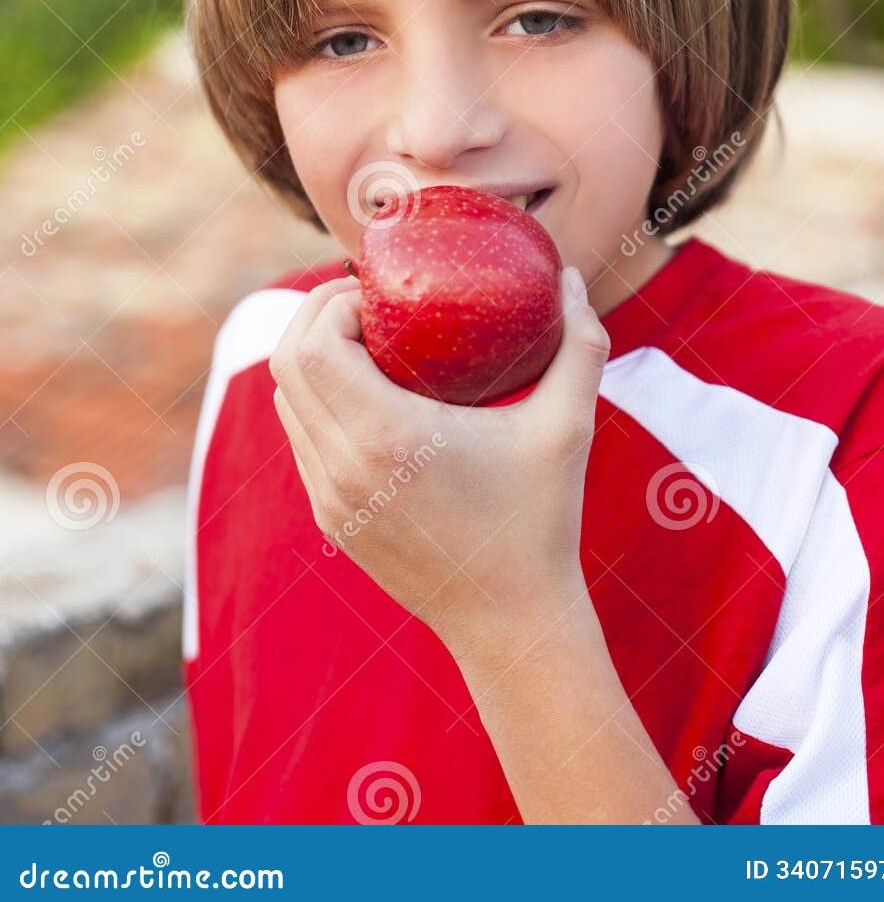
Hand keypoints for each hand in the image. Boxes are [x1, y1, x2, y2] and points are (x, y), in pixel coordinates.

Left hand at [268, 265, 611, 664]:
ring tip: (370, 341)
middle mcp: (345, 468)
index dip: (334, 304)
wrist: (512, 623)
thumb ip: (579, 344)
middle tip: (372, 304)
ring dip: (315, 360)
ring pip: (287, 404)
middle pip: (286, 365)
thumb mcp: (568, 426)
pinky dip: (321, 403)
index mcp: (388, 438)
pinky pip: (304, 440)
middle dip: (318, 318)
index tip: (385, 295)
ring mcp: (331, 498)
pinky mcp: (331, 519)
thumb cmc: (541, 521)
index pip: (314, 346)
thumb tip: (574, 278)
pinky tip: (371, 393)